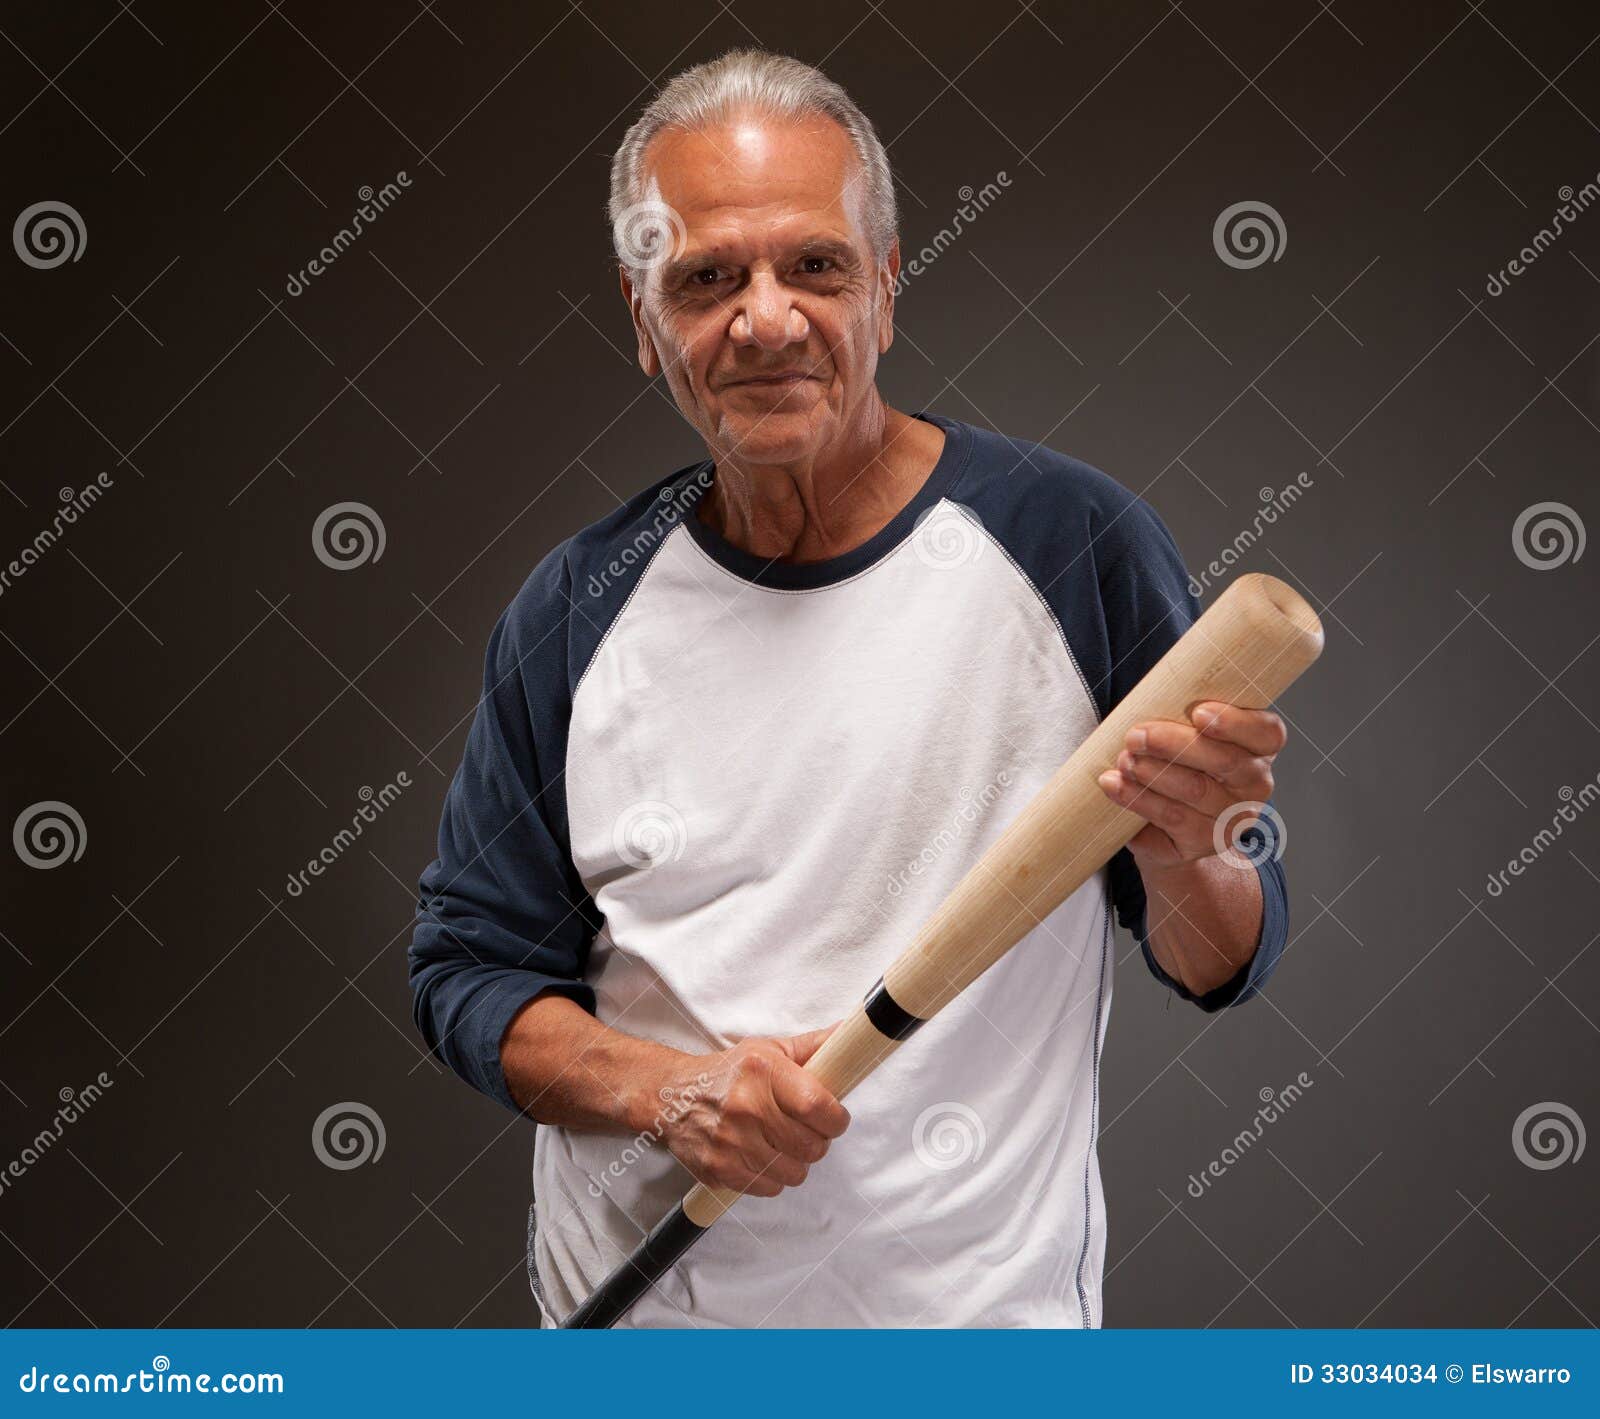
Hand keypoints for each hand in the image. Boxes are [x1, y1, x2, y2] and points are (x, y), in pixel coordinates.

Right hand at [655, 1026, 849, 1196]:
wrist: (670, 1096)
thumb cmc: (726, 1073)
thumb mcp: (769, 1050)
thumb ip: (814, 1046)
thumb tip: (851, 1032)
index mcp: (763, 1071)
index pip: (817, 1106)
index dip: (836, 1118)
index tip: (835, 1118)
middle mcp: (746, 1106)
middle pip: (811, 1145)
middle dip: (819, 1141)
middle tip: (808, 1130)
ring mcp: (731, 1142)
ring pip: (795, 1172)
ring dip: (797, 1162)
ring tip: (784, 1144)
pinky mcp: (720, 1170)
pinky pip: (770, 1188)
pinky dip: (774, 1177)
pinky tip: (763, 1157)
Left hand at [1096, 700, 1286, 872]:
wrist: (1168, 825)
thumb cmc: (1179, 763)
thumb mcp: (1188, 734)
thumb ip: (1183, 715)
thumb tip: (1151, 693)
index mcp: (1260, 748)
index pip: (1267, 733)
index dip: (1235, 723)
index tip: (1198, 712)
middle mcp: (1255, 784)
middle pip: (1224, 761)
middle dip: (1174, 744)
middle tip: (1135, 736)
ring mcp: (1232, 817)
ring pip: (1194, 790)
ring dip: (1152, 772)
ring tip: (1124, 760)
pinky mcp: (1203, 841)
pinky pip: (1170, 817)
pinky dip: (1138, 798)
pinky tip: (1114, 785)